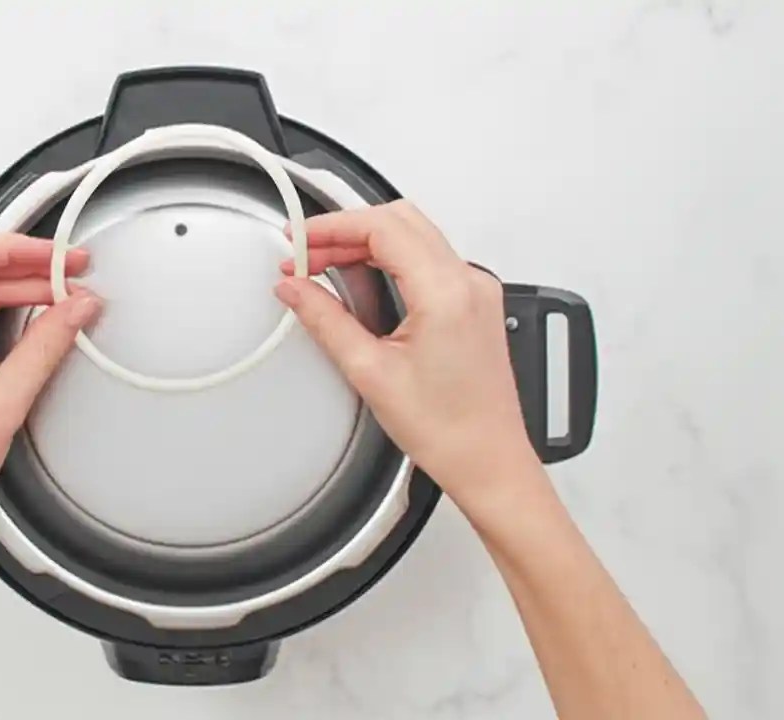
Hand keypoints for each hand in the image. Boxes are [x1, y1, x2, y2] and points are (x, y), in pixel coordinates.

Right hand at [274, 201, 537, 499]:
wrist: (488, 461)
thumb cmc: (447, 429)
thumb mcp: (369, 371)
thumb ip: (325, 320)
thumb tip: (296, 289)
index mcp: (446, 293)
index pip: (382, 228)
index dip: (331, 227)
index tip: (298, 239)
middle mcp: (469, 282)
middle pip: (399, 221)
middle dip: (345, 230)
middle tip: (304, 255)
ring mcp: (476, 289)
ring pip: (413, 236)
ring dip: (366, 244)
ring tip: (323, 270)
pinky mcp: (474, 302)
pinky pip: (427, 260)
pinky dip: (389, 261)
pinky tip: (359, 285)